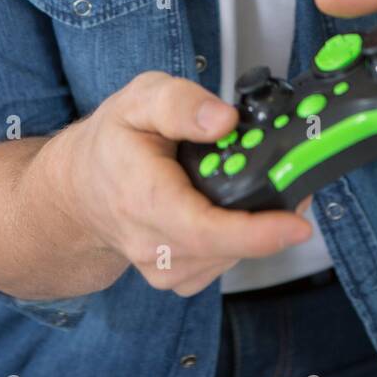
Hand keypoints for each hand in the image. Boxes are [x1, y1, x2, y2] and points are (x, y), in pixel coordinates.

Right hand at [63, 71, 313, 296]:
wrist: (80, 187)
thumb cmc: (111, 142)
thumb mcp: (139, 100)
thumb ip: (181, 103)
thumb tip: (225, 120)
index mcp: (143, 198)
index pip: (204, 229)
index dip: (256, 231)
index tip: (296, 223)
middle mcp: (152, 244)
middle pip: (228, 245)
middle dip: (271, 216)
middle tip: (296, 177)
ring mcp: (164, 268)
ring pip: (231, 255)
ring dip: (257, 225)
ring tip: (265, 183)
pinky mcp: (175, 277)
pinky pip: (222, 262)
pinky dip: (239, 237)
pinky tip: (234, 207)